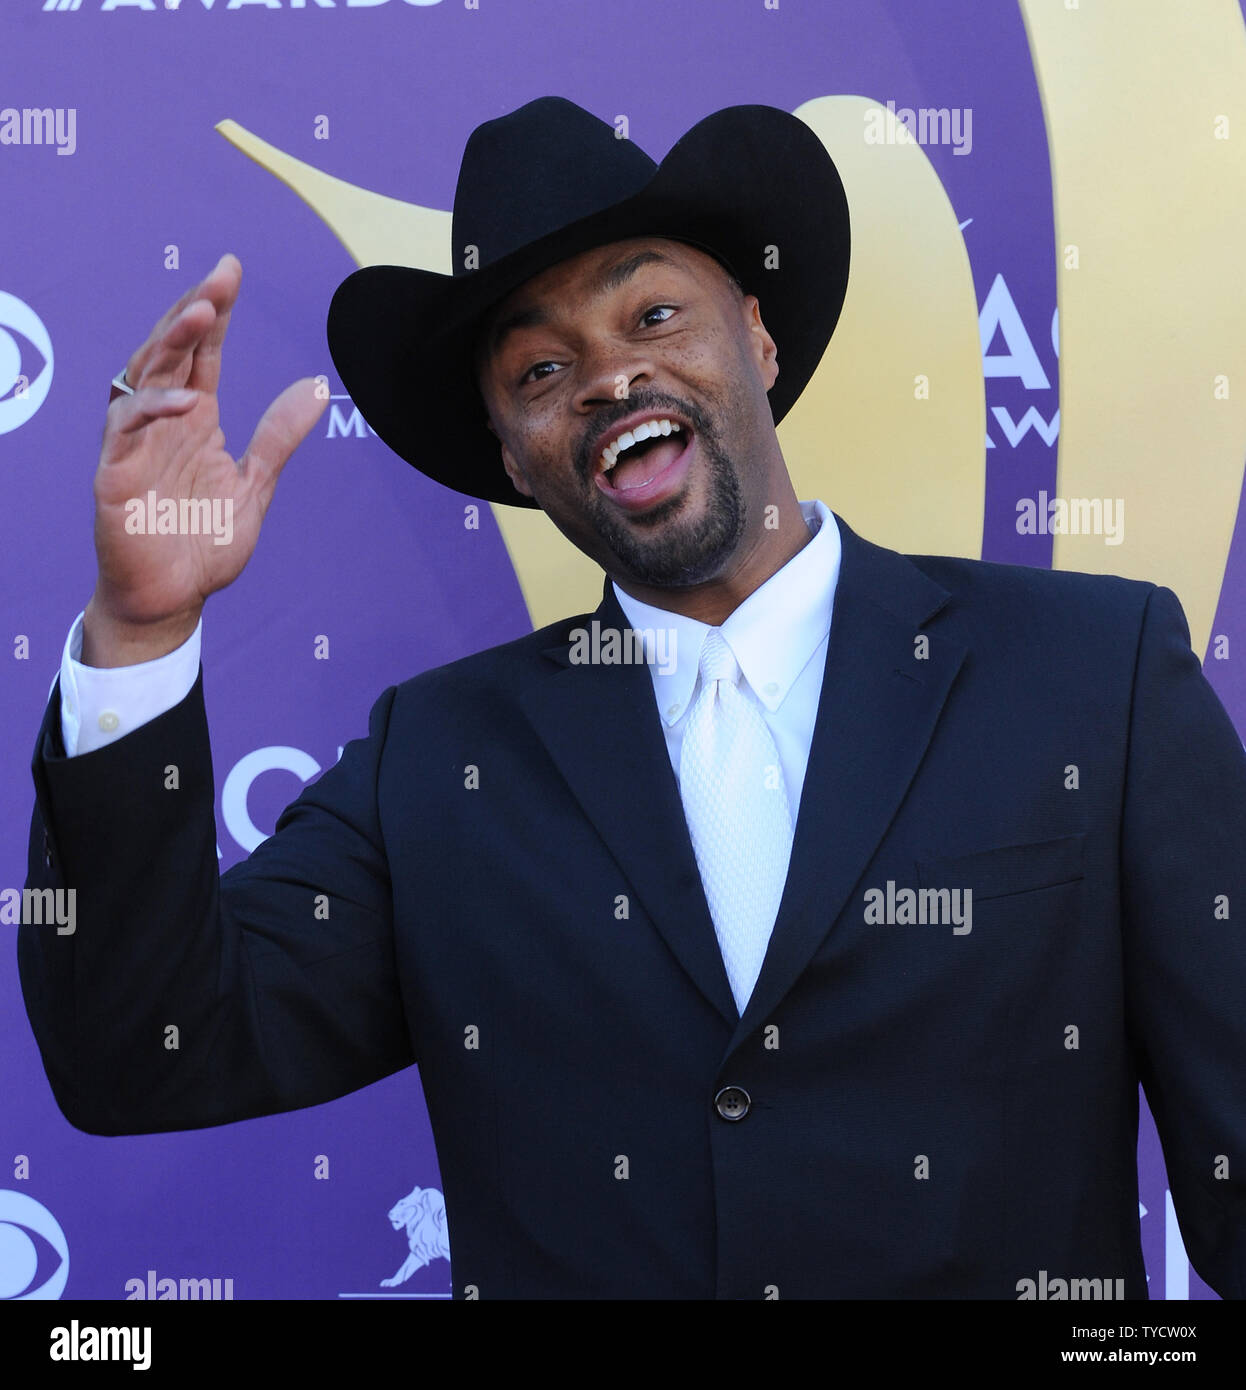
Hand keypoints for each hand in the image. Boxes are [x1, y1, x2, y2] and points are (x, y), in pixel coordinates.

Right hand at [82, 253, 326, 665]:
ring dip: (170, 343)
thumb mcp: (256, 486)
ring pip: (144, 375)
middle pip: (172, 351)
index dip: (216, 312)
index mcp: (195, 420)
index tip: (231, 272)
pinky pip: (126, 428)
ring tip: (201, 313)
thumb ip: (279, 437)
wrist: (173, 600)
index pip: (204, 354)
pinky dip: (152, 408)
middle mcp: (163, 422)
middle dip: (194, 311)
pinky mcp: (115, 472)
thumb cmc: (203, 545)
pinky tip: (185, 399)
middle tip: (219, 278)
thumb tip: (316, 387)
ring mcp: (135, 443)